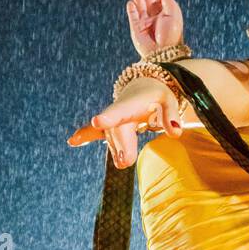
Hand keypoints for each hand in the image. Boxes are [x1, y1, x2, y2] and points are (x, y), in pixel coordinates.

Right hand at [68, 76, 184, 168]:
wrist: (144, 86)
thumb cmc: (158, 95)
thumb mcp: (169, 101)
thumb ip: (172, 116)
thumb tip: (175, 133)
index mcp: (131, 103)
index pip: (119, 111)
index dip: (108, 118)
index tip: (97, 122)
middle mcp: (117, 111)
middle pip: (116, 131)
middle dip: (120, 146)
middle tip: (125, 162)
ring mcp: (111, 119)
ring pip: (112, 139)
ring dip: (118, 151)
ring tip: (124, 162)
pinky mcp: (109, 126)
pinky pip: (95, 132)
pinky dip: (84, 135)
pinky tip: (72, 141)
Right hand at [127, 0, 183, 56]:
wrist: (163, 52)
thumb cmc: (171, 35)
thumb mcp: (174, 15)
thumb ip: (169, 3)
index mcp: (166, 14)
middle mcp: (155, 18)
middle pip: (148, 0)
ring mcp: (145, 23)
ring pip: (139, 6)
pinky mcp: (136, 29)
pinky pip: (132, 17)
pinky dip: (131, 9)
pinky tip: (131, 3)